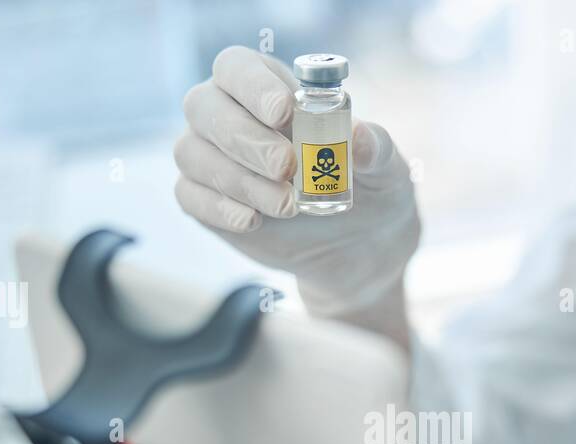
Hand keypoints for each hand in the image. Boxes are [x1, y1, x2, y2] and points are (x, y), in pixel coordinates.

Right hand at [174, 47, 419, 329]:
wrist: (356, 245)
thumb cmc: (368, 187)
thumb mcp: (385, 168)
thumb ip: (376, 148)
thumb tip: (362, 135)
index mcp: (266, 86)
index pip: (236, 67)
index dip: (253, 85)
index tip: (283, 112)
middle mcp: (227, 113)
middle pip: (205, 106)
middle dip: (245, 138)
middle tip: (286, 167)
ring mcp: (210, 156)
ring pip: (194, 153)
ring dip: (239, 180)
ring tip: (287, 206)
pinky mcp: (203, 199)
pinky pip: (190, 195)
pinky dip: (219, 208)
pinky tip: (253, 221)